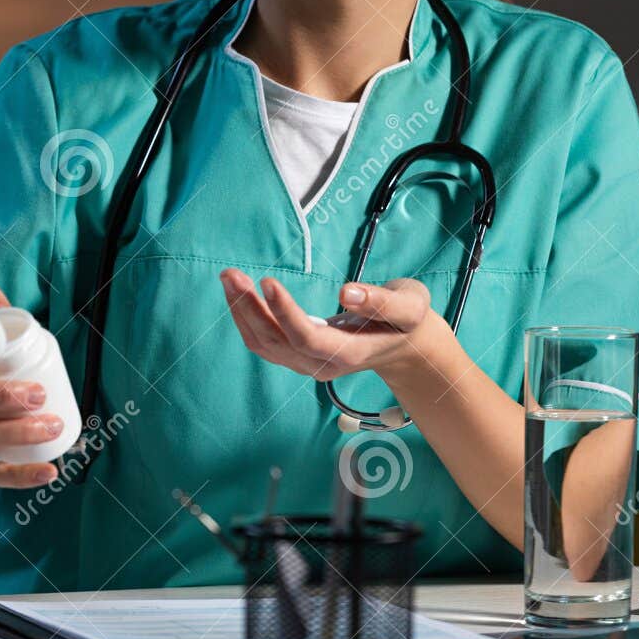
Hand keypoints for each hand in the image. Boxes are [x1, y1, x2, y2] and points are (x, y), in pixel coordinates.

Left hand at [218, 268, 445, 386]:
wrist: (406, 348)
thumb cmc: (407, 322)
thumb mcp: (409, 306)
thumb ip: (382, 302)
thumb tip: (349, 292)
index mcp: (349, 353)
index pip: (307, 337)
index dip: (285, 312)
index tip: (268, 281)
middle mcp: (322, 364)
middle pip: (276, 343)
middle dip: (249, 309)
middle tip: (231, 274)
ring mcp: (307, 364)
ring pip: (264, 344)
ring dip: (242, 312)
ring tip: (229, 278)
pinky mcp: (298, 355)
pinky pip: (264, 342)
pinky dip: (247, 318)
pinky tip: (239, 293)